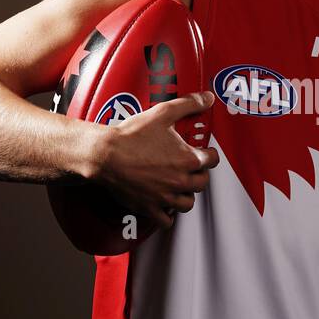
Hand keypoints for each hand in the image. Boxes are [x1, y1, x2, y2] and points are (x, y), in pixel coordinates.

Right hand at [89, 91, 218, 229]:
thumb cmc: (132, 136)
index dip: (209, 155)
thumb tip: (207, 98)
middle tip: (190, 168)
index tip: (204, 153)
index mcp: (187, 159)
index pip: (212, 161)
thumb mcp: (163, 113)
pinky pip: (166, 220)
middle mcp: (180, 181)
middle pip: (201, 183)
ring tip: (179, 186)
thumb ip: (188, 104)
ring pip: (187, 203)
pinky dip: (168, 215)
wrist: (105, 155)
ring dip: (186, 194)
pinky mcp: (149, 208)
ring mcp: (165, 197)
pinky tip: (164, 205)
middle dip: (199, 175)